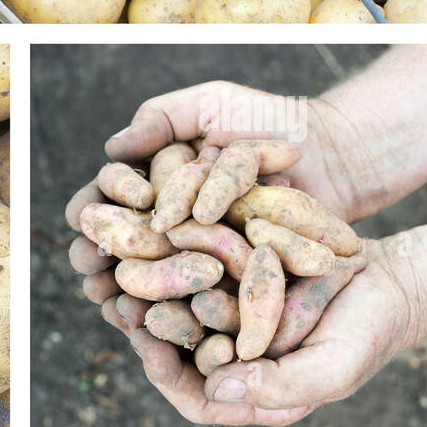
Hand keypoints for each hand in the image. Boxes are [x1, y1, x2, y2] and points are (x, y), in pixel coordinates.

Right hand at [64, 81, 348, 287]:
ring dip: (118, 290)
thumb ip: (161, 117)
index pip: (107, 189)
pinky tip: (143, 322)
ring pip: (134, 275)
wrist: (334, 158)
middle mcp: (158, 217)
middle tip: (93, 260)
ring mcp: (184, 252)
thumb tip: (112, 146)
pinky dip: (158, 313)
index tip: (138, 197)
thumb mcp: (213, 104)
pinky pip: (177, 301)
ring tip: (114, 300)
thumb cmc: (270, 121)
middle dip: (96, 250)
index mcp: (147, 178)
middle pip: (111, 238)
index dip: (110, 193)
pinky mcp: (214, 282)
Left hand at [112, 230, 426, 425]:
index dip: (164, 373)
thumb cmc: (368, 332)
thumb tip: (216, 389)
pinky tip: (158, 232)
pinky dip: (178, 253)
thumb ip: (278, 387)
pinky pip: (199, 270)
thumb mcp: (332, 368)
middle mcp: (231, 356)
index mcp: (248, 392)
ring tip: (128, 267)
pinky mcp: (235, 277)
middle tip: (124, 301)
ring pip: (180, 306)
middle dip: (149, 325)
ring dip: (154, 288)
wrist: (393, 278)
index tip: (146, 343)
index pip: (192, 396)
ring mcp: (231, 315)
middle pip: (177, 348)